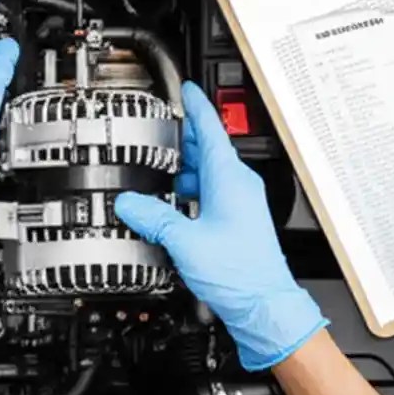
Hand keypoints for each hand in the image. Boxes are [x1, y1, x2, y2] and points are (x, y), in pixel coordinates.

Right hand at [114, 82, 327, 370]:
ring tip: (157, 174)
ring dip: (183, 171)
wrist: (264, 305)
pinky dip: (191, 192)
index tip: (186, 89)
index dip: (196, 106)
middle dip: (181, 141)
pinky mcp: (238, 221)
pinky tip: (172, 206)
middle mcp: (239, 186)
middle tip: (157, 134)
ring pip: (208, 173)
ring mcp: (240, 203)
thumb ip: (153, 217)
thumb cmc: (239, 274)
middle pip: (206, 149)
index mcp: (229, 179)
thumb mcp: (184, 240)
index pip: (211, 128)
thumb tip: (129, 203)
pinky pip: (211, 194)